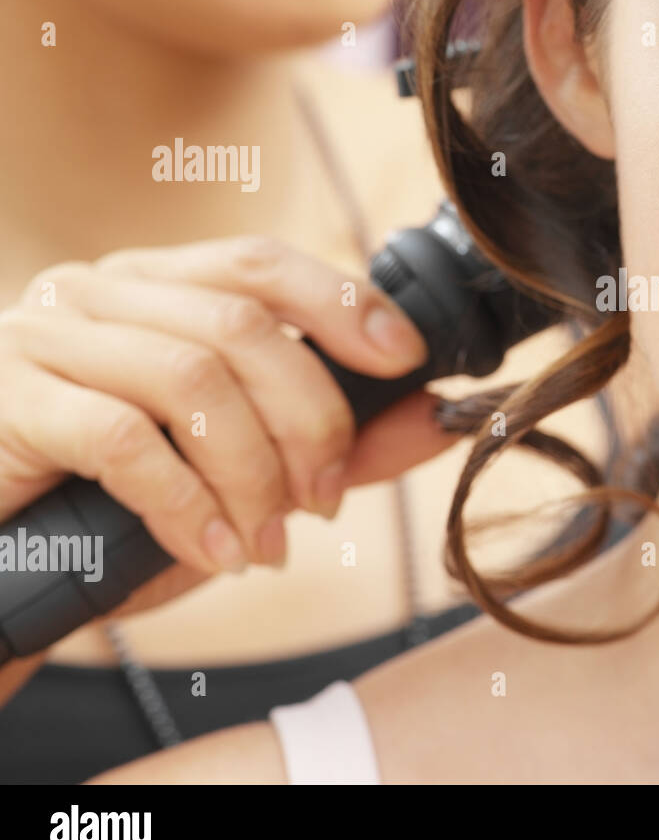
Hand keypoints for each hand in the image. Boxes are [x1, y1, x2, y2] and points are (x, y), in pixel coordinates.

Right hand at [0, 235, 458, 595]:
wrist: (0, 574)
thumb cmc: (115, 511)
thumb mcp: (243, 474)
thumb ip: (338, 443)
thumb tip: (434, 417)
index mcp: (153, 289)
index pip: (260, 264)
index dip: (342, 303)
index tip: (407, 359)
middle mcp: (95, 293)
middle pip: (241, 324)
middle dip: (309, 417)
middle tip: (326, 497)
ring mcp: (41, 338)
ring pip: (192, 378)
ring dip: (253, 473)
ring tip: (268, 541)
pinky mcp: (4, 398)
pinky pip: (124, 441)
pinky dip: (189, 504)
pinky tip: (214, 551)